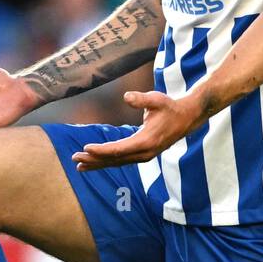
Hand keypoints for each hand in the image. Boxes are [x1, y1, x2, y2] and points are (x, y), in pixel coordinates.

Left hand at [71, 89, 202, 170]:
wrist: (187, 119)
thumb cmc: (170, 107)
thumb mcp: (157, 99)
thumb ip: (141, 99)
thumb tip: (126, 96)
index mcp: (146, 141)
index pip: (119, 149)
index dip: (101, 150)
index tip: (85, 148)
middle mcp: (144, 153)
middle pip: (115, 160)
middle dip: (94, 160)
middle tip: (75, 158)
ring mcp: (144, 156)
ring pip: (117, 163)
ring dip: (98, 163)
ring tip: (80, 165)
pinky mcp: (143, 155)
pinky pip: (122, 161)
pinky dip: (107, 161)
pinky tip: (95, 162)